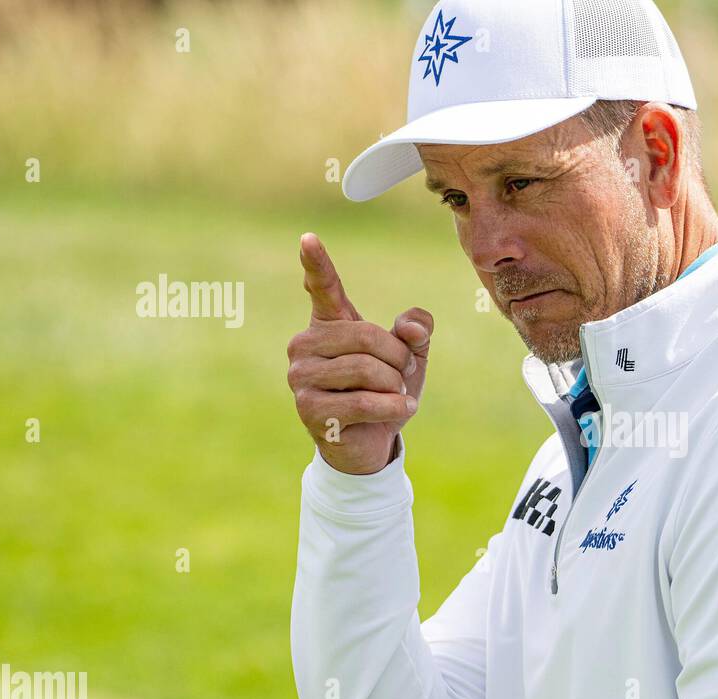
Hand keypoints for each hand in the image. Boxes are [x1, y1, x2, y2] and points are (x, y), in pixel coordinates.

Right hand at [287, 233, 434, 474]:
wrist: (373, 441)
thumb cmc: (386, 390)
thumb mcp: (410, 356)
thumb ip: (416, 331)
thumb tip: (410, 328)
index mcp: (328, 324)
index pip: (323, 288)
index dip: (317, 264)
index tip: (309, 238)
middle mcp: (305, 345)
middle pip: (366, 336)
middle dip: (398, 358)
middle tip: (404, 375)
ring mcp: (301, 377)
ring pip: (365, 369)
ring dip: (395, 385)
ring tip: (397, 394)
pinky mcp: (309, 409)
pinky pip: (361, 401)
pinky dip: (392, 406)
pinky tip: (402, 409)